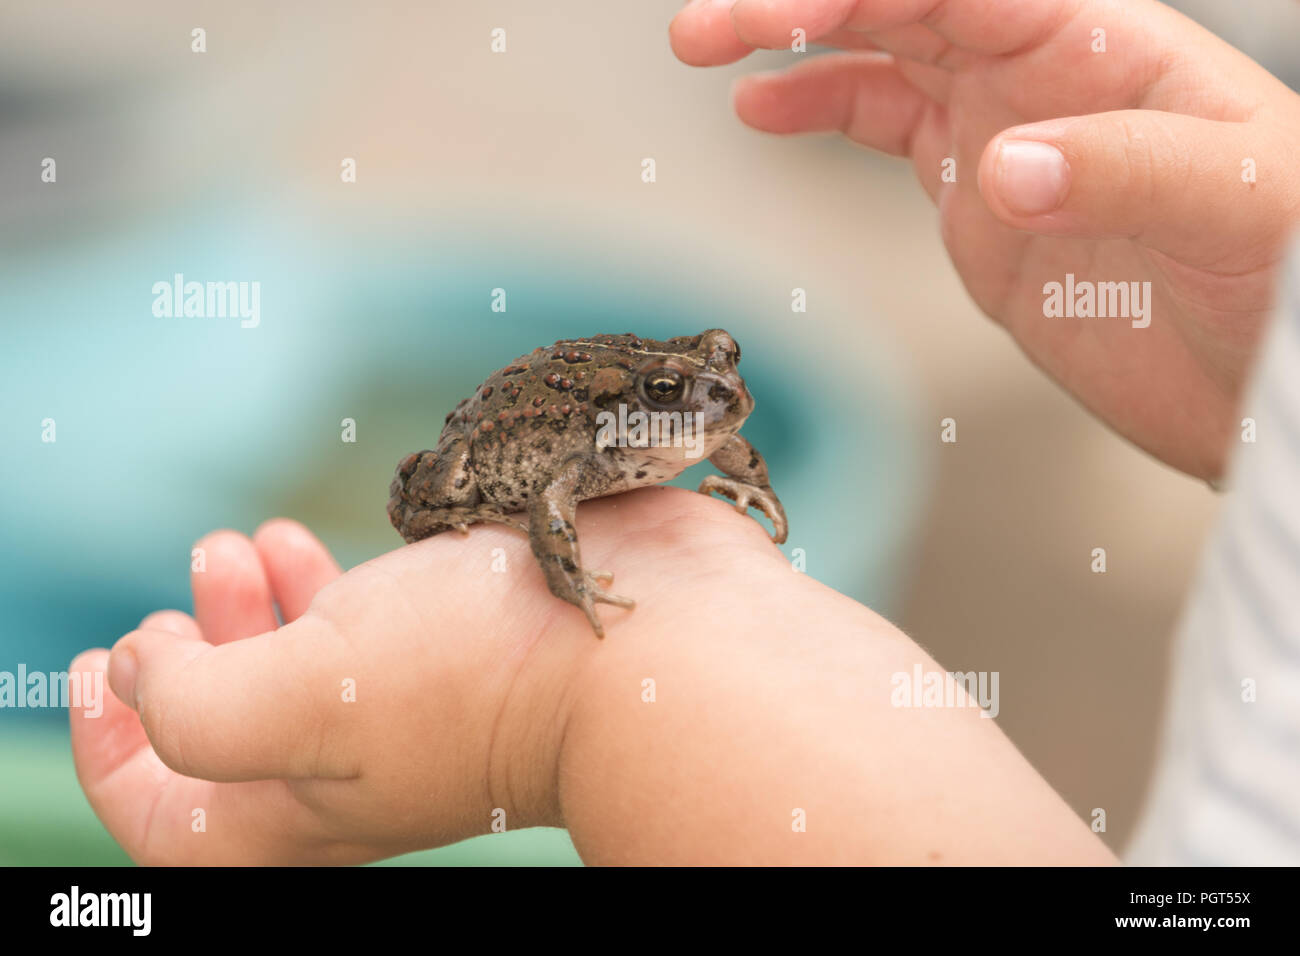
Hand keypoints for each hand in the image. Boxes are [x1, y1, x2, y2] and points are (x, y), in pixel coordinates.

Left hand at [69, 517, 580, 863]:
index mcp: (311, 802)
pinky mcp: (469, 630)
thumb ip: (198, 702)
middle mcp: (362, 758)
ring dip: (256, 602)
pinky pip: (376, 612)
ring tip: (249, 540)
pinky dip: (331, 572)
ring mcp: (421, 692)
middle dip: (188, 654)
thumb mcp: (306, 698)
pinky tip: (331, 532)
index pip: (175, 827)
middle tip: (196, 577)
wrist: (662, 642)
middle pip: (236, 729)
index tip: (95, 669)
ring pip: (310, 659)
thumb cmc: (484, 677)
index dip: (109, 758)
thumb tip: (147, 672)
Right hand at [670, 0, 1299, 479]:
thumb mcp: (1239, 210)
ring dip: (794, 45)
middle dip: (801, 2)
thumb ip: (1127, 172)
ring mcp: (1006, 132)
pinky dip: (822, 109)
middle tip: (710, 25)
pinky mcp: (979, 201)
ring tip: (713, 52)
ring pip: (882, 54)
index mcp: (1102, 45)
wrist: (1269, 378)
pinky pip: (887, 127)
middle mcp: (1044, 75)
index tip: (786, 10)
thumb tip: (1006, 165)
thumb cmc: (1287, 275)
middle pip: (903, 2)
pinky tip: (769, 109)